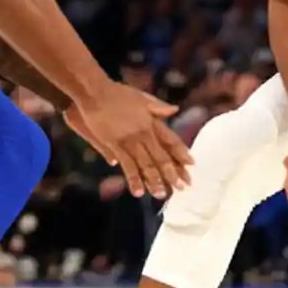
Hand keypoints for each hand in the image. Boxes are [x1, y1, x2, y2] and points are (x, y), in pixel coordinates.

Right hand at [70, 82, 192, 197]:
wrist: (95, 92)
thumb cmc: (118, 93)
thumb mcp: (142, 97)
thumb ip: (158, 106)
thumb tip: (174, 110)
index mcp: (152, 122)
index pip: (172, 140)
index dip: (182, 153)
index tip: (192, 165)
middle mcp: (144, 133)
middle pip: (162, 157)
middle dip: (173, 173)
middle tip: (183, 187)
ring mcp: (130, 140)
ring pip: (146, 165)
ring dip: (155, 181)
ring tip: (162, 195)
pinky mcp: (115, 144)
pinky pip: (127, 165)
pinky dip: (133, 179)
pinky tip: (138, 191)